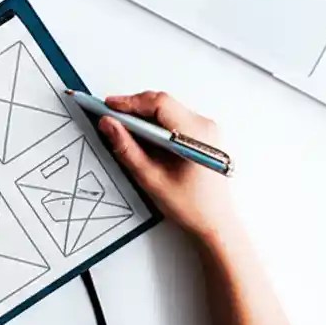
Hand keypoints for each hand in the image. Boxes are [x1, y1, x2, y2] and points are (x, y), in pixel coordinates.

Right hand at [98, 91, 236, 242]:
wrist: (216, 222)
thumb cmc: (192, 206)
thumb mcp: (152, 179)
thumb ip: (127, 149)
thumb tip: (109, 125)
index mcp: (196, 135)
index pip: (159, 103)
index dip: (130, 102)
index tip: (109, 106)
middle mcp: (205, 126)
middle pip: (163, 103)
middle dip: (134, 108)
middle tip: (111, 118)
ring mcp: (206, 129)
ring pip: (168, 109)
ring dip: (144, 116)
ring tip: (124, 129)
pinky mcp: (203, 134)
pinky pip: (175, 119)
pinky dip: (155, 124)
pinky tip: (142, 137)